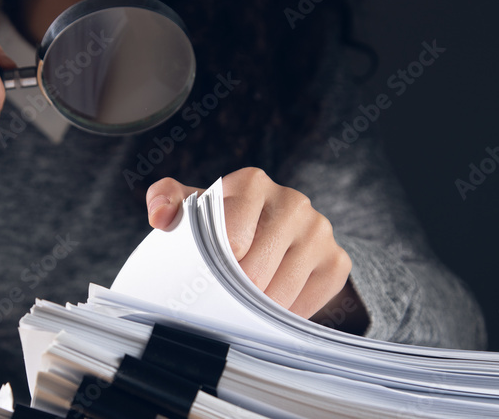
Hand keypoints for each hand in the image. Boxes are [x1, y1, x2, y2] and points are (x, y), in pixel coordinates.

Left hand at [146, 168, 352, 318]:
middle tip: (222, 295)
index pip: (230, 237)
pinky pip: (307, 304)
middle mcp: (292, 201)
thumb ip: (165, 200)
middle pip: (254, 270)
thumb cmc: (224, 224)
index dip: (215, 264)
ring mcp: (319, 230)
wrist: (270, 238)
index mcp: (252, 182)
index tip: (206, 274)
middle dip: (233, 291)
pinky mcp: (337, 261)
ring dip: (257, 307)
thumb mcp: (193, 208)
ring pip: (280, 292)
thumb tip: (161, 216)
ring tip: (244, 300)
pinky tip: (270, 304)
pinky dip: (284, 314)